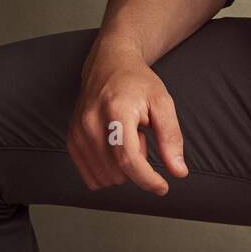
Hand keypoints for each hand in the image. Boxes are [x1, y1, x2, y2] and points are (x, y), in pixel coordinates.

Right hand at [66, 31, 188, 193]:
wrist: (109, 64)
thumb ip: (171, 138)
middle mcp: (91, 123)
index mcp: (115, 112)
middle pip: (118, 171)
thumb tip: (178, 172)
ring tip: (125, 136)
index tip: (162, 187)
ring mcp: (77, 133)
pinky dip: (107, 170)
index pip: (128, 159)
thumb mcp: (162, 103)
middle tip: (140, 133)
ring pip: (105, 178)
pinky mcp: (72, 141)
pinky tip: (113, 145)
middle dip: (137, 162)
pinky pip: (91, 177)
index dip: (147, 179)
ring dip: (122, 167)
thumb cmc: (137, 82)